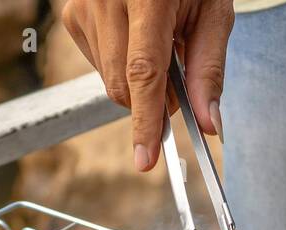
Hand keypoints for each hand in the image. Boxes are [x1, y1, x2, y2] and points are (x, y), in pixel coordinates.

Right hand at [62, 0, 234, 170]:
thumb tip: (209, 125)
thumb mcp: (213, 12)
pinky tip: (133, 36)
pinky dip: (121, 65)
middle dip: (153, 102)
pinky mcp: (72, 15)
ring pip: (111, 81)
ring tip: (157, 42)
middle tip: (179, 81)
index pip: (144, 73)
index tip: (146, 158)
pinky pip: (99, 66)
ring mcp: (83, 7)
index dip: (146, 120)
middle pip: (124, 85)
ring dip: (138, 81)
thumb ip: (209, 69)